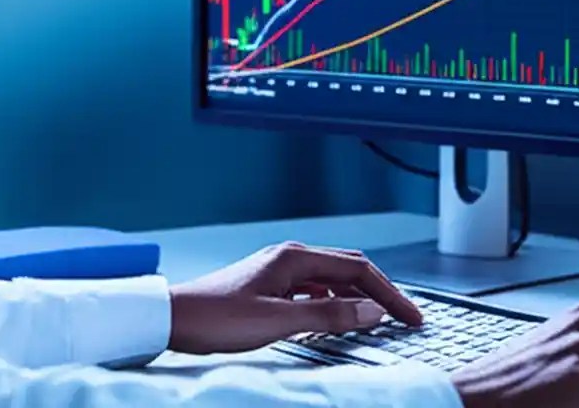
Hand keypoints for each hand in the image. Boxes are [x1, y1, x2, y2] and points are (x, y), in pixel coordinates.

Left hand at [168, 241, 421, 353]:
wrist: (169, 318)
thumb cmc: (216, 318)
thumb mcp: (278, 321)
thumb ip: (329, 317)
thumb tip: (372, 313)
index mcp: (296, 258)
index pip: (359, 272)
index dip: (389, 295)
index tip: (410, 317)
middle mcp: (291, 257)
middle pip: (350, 269)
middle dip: (380, 292)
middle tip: (402, 316)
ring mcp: (279, 269)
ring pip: (333, 279)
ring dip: (358, 297)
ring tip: (376, 318)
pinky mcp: (269, 284)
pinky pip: (314, 288)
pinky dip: (334, 301)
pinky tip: (334, 317)